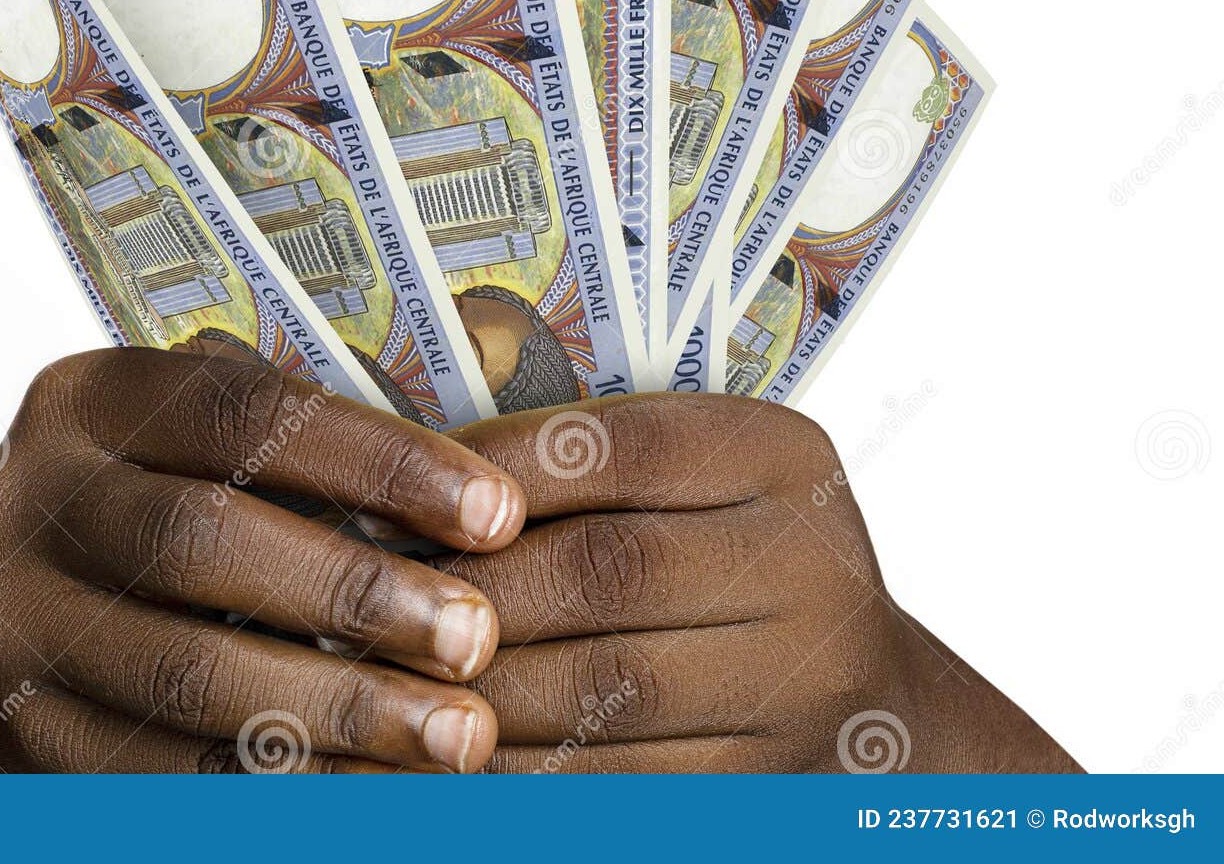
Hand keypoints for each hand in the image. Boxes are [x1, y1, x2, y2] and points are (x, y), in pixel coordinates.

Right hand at [0, 347, 527, 771]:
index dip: (376, 457)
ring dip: (339, 709)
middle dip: (357, 592)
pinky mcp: (30, 736)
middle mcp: (27, 500)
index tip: (496, 510)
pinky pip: (170, 773)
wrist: (25, 609)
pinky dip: (288, 786)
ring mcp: (14, 624)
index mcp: (87, 400)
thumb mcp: (205, 443)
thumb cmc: (170, 499)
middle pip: (203, 540)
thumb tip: (478, 500)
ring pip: (185, 674)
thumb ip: (304, 451)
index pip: (239, 408)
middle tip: (479, 635)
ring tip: (457, 735)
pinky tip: (383, 791)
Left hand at [434, 394, 1079, 773]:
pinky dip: (517, 776)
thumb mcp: (696, 476)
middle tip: (371, 597)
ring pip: (604, 690)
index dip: (499, 470)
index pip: (623, 447)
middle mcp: (807, 564)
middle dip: (470, 587)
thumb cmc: (729, 555)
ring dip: (475, 689)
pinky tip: (441, 759)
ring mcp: (799, 685)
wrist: (863, 702)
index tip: (403, 494)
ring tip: (381, 679)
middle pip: (607, 569)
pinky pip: (618, 786)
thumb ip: (587, 466)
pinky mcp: (760, 786)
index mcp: (781, 458)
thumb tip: (419, 481)